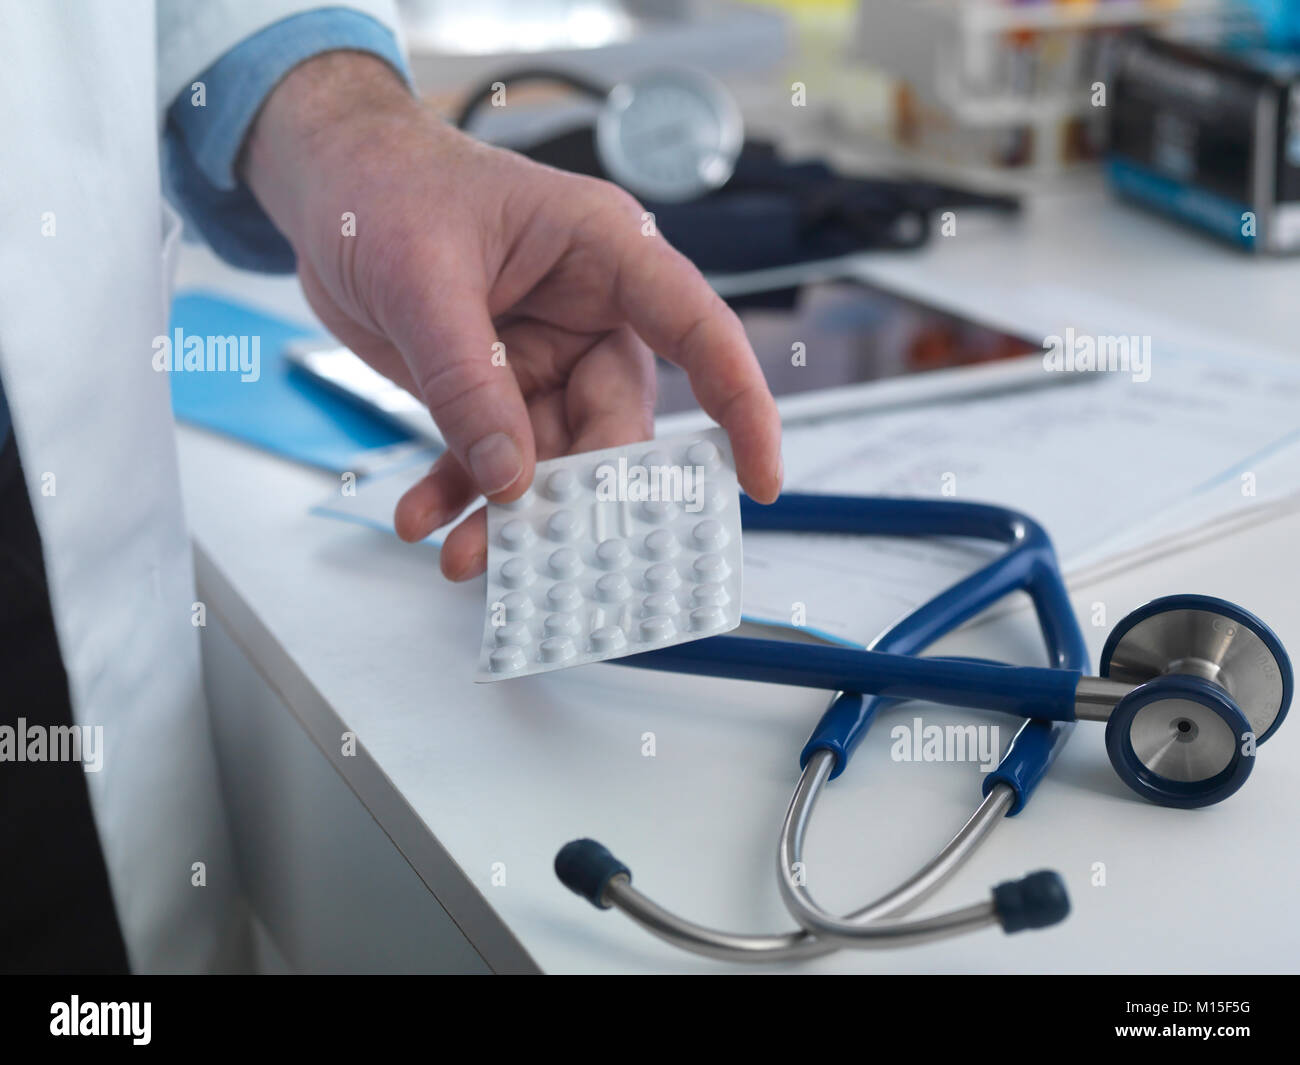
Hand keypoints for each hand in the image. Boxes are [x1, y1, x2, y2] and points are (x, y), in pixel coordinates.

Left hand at [244, 53, 781, 579]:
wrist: (326, 185)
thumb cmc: (384, 190)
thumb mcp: (422, 282)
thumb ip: (469, 383)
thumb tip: (512, 481)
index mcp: (606, 252)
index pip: (697, 329)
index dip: (741, 404)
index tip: (762, 480)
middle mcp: (589, 311)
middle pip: (614, 420)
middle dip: (579, 491)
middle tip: (541, 549)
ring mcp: (544, 354)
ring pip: (550, 454)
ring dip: (506, 511)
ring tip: (462, 557)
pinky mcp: (496, 385)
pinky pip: (491, 453)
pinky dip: (459, 491)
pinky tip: (423, 517)